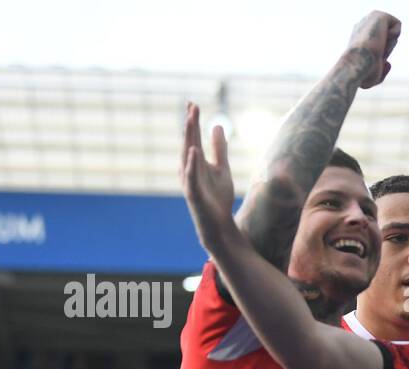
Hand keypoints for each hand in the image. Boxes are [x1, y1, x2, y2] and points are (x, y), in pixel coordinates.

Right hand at [180, 103, 236, 253]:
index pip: (193, 137)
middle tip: (192, 106)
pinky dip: (192, 163)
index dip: (193, 121)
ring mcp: (189, 181)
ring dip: (188, 138)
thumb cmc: (218, 198)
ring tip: (190, 121)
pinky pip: (191, 176)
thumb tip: (217, 125)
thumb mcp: (222, 169)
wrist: (219, 224)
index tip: (194, 104)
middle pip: (189, 142)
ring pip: (187, 156)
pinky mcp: (193, 194)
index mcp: (196, 162)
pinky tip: (194, 151)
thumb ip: (219, 149)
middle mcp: (189, 169)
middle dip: (190, 124)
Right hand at [346, 11, 401, 87]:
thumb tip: (388, 63)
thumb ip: (380, 72)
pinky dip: (394, 35)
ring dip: (390, 43)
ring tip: (379, 46)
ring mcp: (370, 19)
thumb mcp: (370, 80)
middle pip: (387, 38)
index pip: (379, 43)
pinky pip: (397, 23)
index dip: (382, 53)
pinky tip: (383, 38)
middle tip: (377, 53)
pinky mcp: (378, 15)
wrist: (358, 63)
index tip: (376, 59)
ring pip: (392, 31)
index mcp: (359, 37)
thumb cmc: (362, 74)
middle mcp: (364, 26)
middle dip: (387, 48)